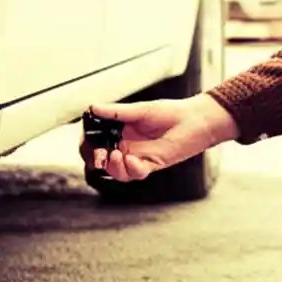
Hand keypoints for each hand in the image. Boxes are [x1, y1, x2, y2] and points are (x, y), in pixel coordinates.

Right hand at [78, 95, 237, 181]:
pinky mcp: (151, 165)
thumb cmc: (170, 112)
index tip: (87, 141)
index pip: (96, 141)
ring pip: (116, 171)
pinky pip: (136, 173)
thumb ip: (117, 112)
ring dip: (112, 167)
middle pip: (102, 160)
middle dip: (96, 160)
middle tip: (98, 155)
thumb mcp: (141, 110)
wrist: (195, 121)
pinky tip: (134, 160)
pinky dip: (132, 169)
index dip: (88, 144)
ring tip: (116, 155)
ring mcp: (137, 157)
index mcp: (120, 132)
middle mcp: (126, 146)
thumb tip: (93, 107)